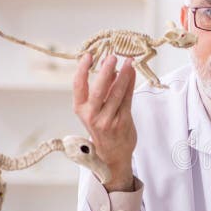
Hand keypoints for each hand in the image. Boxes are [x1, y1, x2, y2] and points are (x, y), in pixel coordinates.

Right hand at [73, 54, 137, 190]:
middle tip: (112, 56)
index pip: (78, 86)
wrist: (112, 154)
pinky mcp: (122, 121)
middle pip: (99, 89)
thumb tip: (108, 66)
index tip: (88, 55)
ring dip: (124, 75)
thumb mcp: (95, 110)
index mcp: (81, 109)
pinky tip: (132, 73)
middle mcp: (92, 115)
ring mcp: (108, 120)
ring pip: (117, 93)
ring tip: (128, 61)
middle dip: (105, 71)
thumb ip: (102, 89)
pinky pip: (128, 99)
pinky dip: (130, 84)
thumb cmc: (103, 128)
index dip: (82, 69)